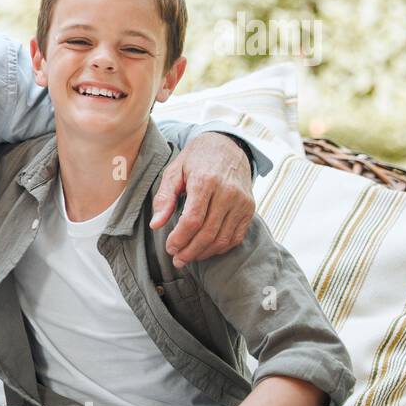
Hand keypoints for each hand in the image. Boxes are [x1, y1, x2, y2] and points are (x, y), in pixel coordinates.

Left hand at [149, 133, 253, 266]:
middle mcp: (228, 192)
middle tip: (177, 259)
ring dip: (204, 253)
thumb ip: (164, 198)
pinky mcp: (250, 208)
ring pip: (223, 238)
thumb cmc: (196, 160)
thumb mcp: (174, 171)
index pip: (193, 219)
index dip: (180, 238)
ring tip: (188, 258)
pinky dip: (221, 248)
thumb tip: (155, 225)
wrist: (227, 146)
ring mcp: (242, 202)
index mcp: (206, 181)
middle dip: (190, 251)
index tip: (169, 247)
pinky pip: (236, 236)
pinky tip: (206, 250)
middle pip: (208, 233)